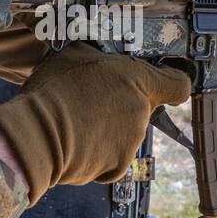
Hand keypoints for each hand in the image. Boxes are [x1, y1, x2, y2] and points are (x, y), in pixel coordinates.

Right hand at [0, 43, 190, 202]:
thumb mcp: (75, 53)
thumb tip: (94, 51)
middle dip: (122, 105)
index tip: (162, 83)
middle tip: (92, 99)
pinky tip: (76, 142)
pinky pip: (111, 158)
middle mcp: (141, 112)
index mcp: (138, 80)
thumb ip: (97, 54)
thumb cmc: (56, 91)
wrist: (38, 134)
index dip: (170, 83)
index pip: (178, 84)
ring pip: (125, 134)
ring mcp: (132, 142)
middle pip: (143, 109)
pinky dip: (97, 153)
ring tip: (78, 121)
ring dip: (108, 128)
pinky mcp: (117, 166)